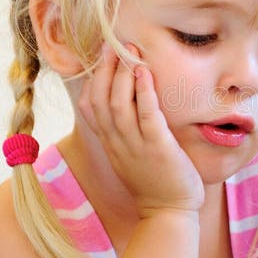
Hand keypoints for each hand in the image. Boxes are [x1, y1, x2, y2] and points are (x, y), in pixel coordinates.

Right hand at [78, 43, 204, 216]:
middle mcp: (117, 143)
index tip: (101, 58)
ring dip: (122, 74)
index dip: (93, 80)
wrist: (169, 213)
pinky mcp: (157, 148)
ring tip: (130, 50)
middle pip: (100, 99)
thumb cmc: (157, 183)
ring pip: (118, 104)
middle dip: (105, 69)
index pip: (89, 107)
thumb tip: (133, 105)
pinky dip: (144, 91)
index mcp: (110, 144)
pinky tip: (145, 72)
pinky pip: (146, 114)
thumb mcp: (133, 156)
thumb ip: (127, 134)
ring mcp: (135, 146)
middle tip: (114, 43)